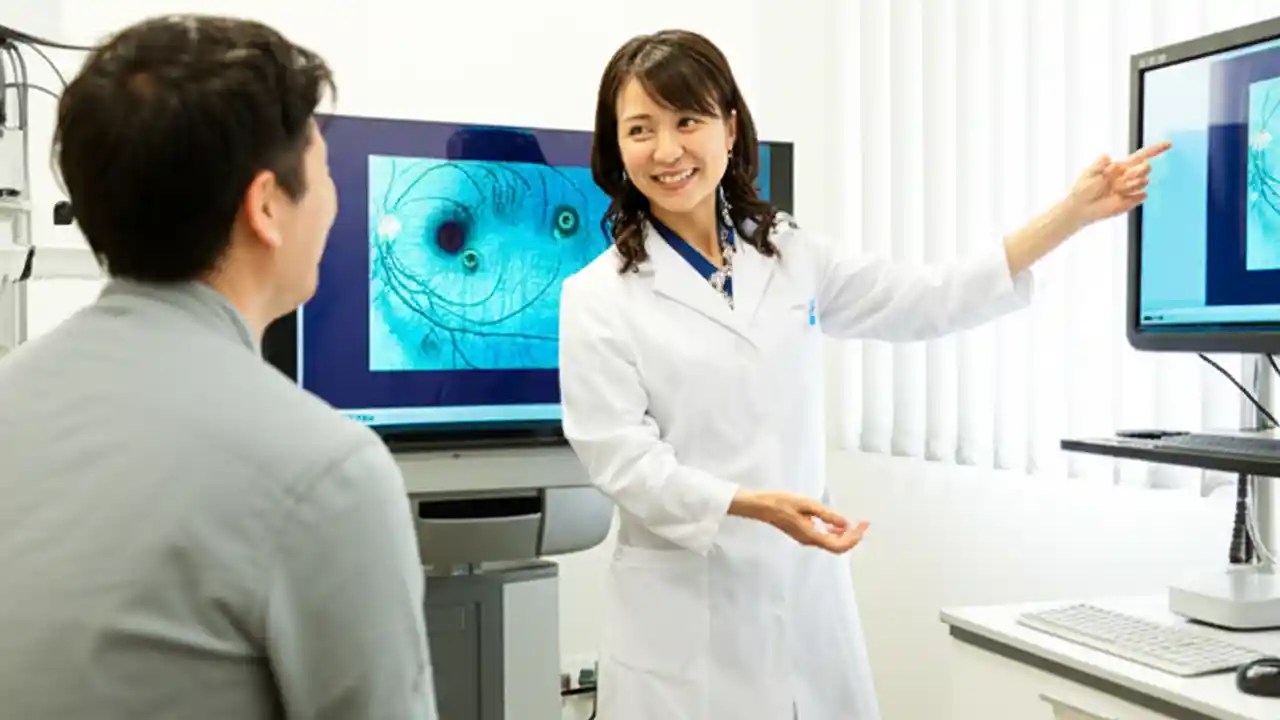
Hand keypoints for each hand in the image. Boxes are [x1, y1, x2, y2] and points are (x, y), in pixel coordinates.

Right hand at [729, 489, 869, 553]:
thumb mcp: (807, 505)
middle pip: (837, 546)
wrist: (762, 507)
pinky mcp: (803, 534)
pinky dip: (834, 532)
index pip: (839, 545)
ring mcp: (805, 539)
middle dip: (853, 536)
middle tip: (863, 523)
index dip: (854, 537)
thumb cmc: (781, 503)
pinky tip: (836, 524)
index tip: (863, 525)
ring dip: (844, 535)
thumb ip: (827, 516)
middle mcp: (810, 541)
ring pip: (831, 543)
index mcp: (811, 536)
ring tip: (854, 523)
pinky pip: (823, 538)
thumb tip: (846, 524)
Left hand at [1066, 141, 1172, 224]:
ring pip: (1144, 182)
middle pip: (1146, 168)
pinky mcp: (1131, 201)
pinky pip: (1142, 196)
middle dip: (1139, 170)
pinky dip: (1135, 196)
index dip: (1155, 150)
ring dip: (1131, 184)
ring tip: (1116, 190)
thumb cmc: (1084, 188)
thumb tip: (1108, 156)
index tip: (1168, 144)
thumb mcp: (1089, 172)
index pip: (1141, 156)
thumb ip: (1100, 164)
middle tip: (1124, 178)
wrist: (1081, 208)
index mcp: (1121, 167)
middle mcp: (1128, 177)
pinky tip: (1122, 198)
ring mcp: (1131, 189)